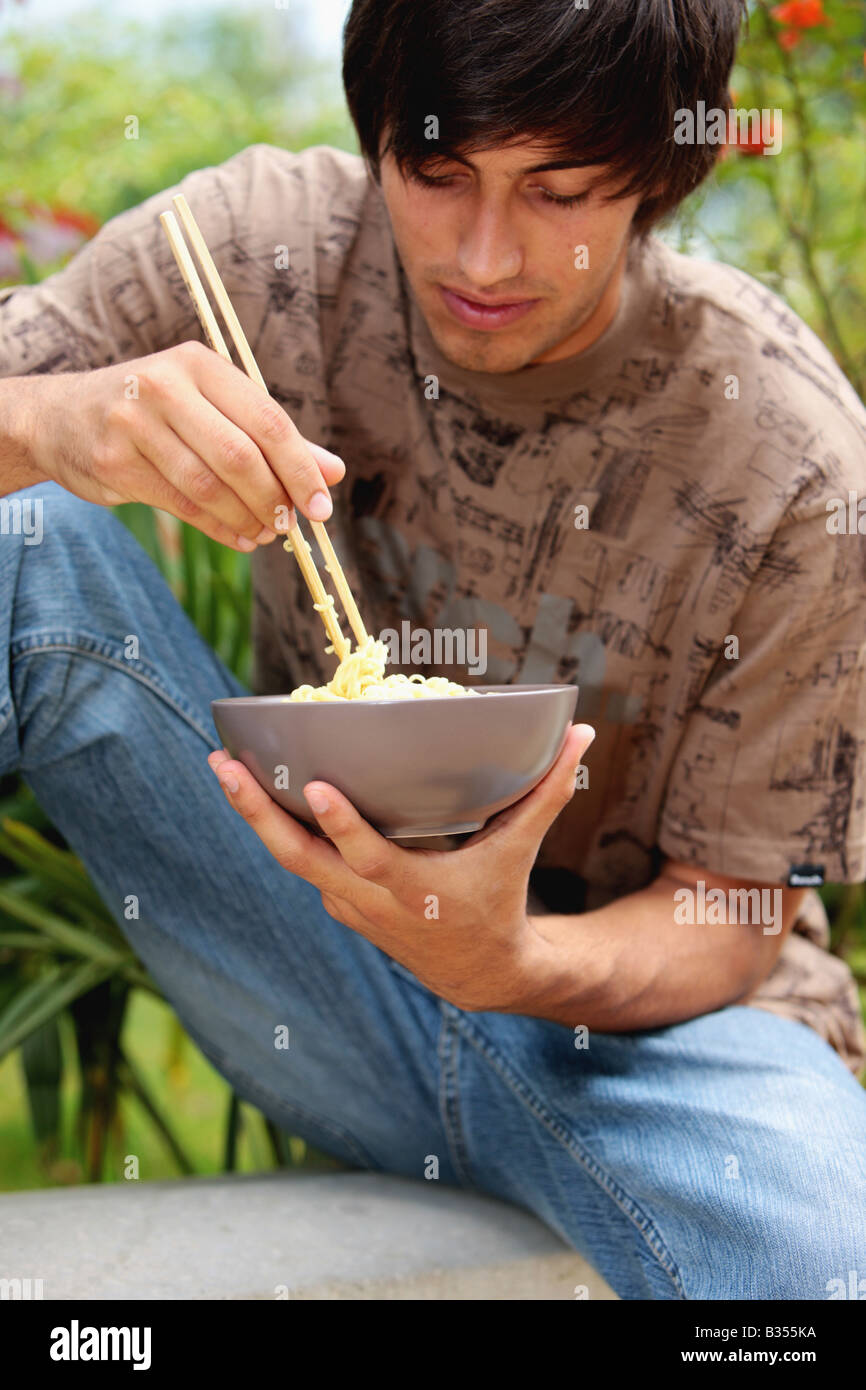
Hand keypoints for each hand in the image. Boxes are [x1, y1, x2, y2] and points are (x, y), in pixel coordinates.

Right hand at [20, 341, 344, 549]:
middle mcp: (165, 385)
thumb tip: (333, 471)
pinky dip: (220, 529)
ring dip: (247, 519)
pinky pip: (182, 505)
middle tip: (291, 525)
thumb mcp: (212, 407)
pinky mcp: (114, 461)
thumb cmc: (155, 411)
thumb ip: (271, 436)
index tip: (321, 507)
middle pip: (240, 456)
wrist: (62, 417)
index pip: (268, 420)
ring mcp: (134, 423)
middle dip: (275, 499)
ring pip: (210, 486)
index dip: (301, 468)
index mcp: (200, 363)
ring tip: (266, 534)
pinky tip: (240, 537)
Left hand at [207, 721, 595, 1012]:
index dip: (342, 826)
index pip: (368, 857)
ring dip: (254, 817)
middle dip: (256, 813)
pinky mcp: (337, 902)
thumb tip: (583, 733)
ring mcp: (345, 904)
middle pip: (298, 857)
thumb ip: (547, 792)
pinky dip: (278, 829)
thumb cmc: (499, 900)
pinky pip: (301, 862)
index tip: (315, 787)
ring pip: (289, 859)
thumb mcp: (520, 850)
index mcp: (410, 888)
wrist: (478, 973)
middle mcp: (367, 899)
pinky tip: (258, 789)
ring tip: (224, 766)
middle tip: (221, 765)